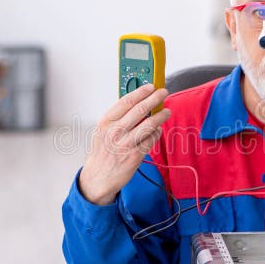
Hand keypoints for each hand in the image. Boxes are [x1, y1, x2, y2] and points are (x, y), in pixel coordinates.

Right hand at [79, 83, 170, 204]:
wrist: (98, 177)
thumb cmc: (102, 151)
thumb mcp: (103, 130)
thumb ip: (118, 117)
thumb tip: (138, 101)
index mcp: (106, 122)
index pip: (126, 101)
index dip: (141, 92)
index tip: (150, 86)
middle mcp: (115, 132)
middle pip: (140, 110)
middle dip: (155, 99)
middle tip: (163, 93)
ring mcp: (125, 144)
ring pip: (149, 124)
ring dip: (161, 116)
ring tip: (166, 111)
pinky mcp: (135, 155)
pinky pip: (151, 139)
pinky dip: (156, 133)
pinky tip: (156, 131)